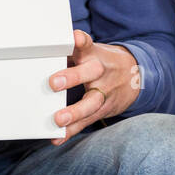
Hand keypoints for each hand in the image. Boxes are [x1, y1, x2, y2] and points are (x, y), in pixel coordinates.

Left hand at [48, 30, 140, 144]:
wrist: (134, 76)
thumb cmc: (102, 62)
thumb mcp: (90, 52)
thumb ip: (70, 55)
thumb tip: (39, 56)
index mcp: (93, 54)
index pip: (88, 44)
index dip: (81, 41)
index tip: (74, 38)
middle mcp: (100, 71)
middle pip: (91, 72)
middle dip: (73, 77)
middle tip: (53, 83)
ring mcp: (104, 91)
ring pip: (92, 102)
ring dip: (75, 112)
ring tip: (59, 119)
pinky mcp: (104, 109)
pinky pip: (88, 120)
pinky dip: (72, 130)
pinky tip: (58, 136)